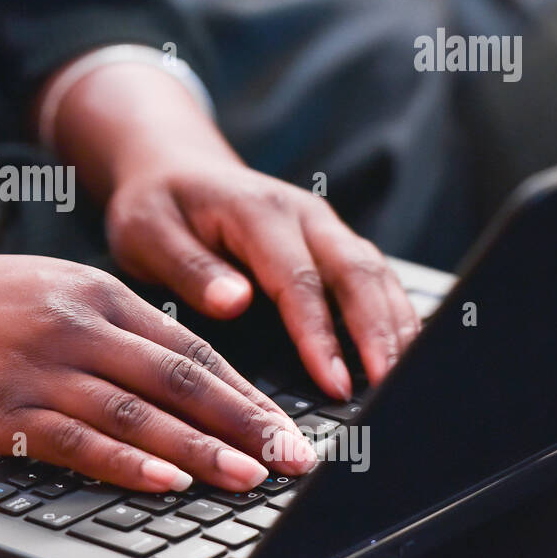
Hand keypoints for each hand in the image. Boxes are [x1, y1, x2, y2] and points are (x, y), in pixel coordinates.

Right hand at [0, 255, 318, 491]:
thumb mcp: (46, 283)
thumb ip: (108, 317)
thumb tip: (173, 359)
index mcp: (94, 291)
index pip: (190, 346)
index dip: (243, 390)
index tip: (282, 421)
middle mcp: (77, 325)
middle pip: (180, 379)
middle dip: (245, 424)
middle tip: (293, 456)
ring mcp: (41, 368)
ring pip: (141, 413)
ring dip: (203, 450)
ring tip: (250, 477)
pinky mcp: (5, 411)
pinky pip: (81, 441)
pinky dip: (130, 463)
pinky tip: (167, 481)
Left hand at [105, 153, 420, 399]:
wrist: (171, 167)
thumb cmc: (155, 206)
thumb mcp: (147, 234)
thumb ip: (190, 269)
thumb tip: (235, 304)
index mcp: (256, 211)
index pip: (298, 279)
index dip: (320, 335)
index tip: (335, 384)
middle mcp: (302, 213)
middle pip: (357, 273)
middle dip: (379, 334)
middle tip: (393, 390)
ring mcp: (323, 226)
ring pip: (376, 274)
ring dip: (397, 326)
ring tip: (409, 381)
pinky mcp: (330, 242)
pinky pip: (374, 277)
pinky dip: (393, 314)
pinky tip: (403, 354)